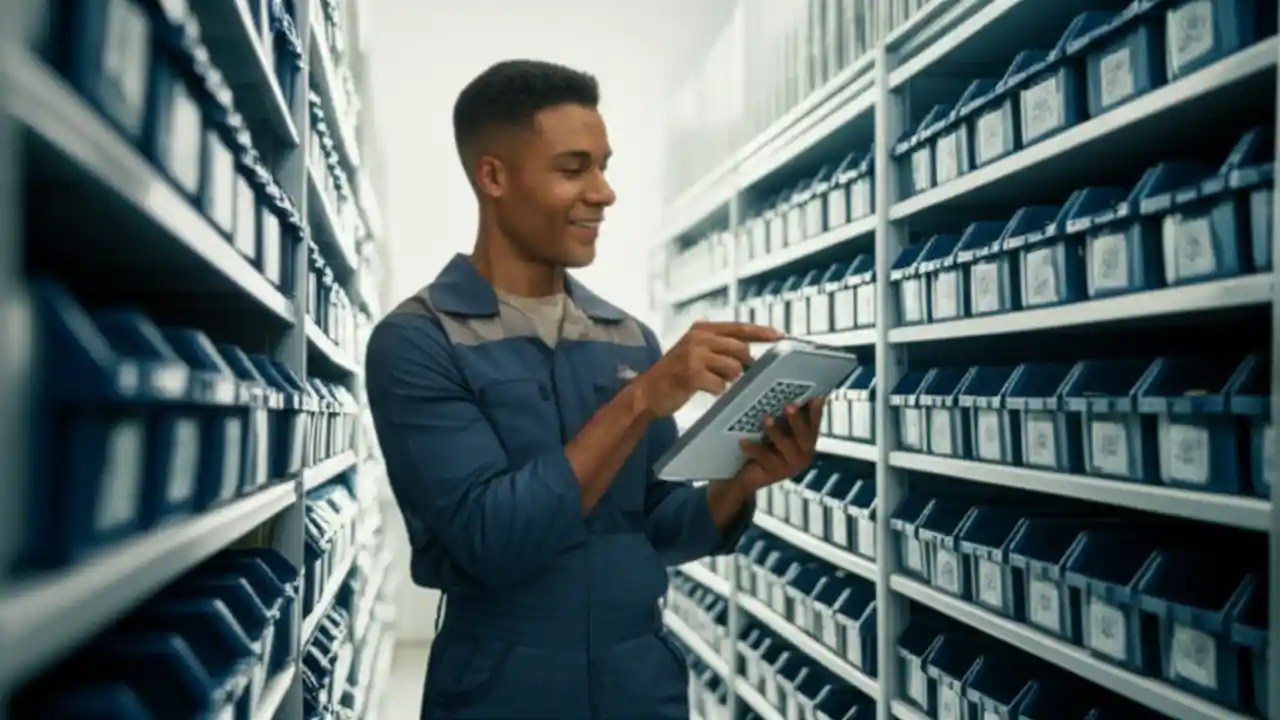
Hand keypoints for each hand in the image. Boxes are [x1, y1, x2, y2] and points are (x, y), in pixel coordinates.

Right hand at [632, 321, 781, 417]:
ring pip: (733, 369)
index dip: (761, 331)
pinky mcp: (692, 374)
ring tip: (713, 381)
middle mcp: (698, 338)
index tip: (779, 335)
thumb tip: (749, 350)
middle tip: (737, 374)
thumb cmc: (675, 373)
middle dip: (745, 364)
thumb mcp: (695, 350)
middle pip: (740, 349)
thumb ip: (719, 346)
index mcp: (701, 329)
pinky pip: (721, 385)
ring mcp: (694, 355)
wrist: (647, 392)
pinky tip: (706, 389)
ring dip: (729, 379)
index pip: (739, 327)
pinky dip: (717, 391)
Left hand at [734, 398, 823, 490]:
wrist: (751, 477)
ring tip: (767, 418)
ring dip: (776, 431)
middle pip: (804, 436)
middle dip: (796, 420)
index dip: (816, 412)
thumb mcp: (780, 433)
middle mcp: (803, 454)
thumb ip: (787, 418)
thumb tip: (789, 392)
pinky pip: (764, 458)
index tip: (816, 397)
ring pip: (785, 446)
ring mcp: (789, 466)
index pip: (815, 425)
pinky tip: (743, 441)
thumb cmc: (769, 449)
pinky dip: (754, 448)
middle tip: (789, 406)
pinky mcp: (773, 473)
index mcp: (807, 442)